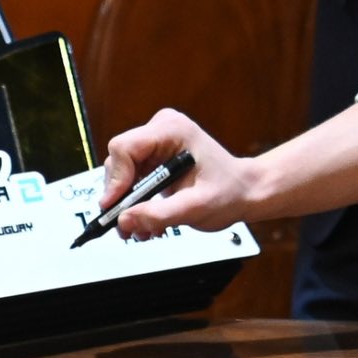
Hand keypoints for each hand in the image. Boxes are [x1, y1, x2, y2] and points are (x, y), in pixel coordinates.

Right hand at [101, 108, 262, 239]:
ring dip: (127, 203)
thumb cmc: (229, 191)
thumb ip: (159, 214)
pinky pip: (130, 179)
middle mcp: (161, 130)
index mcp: (173, 130)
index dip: (116, 179)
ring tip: (140, 227)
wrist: (242, 191)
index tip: (115, 207)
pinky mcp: (153, 157)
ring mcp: (156, 143)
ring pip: (120, 173)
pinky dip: (134, 202)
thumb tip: (124, 220)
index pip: (125, 148)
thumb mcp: (195, 207)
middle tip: (127, 225)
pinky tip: (146, 218)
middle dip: (121, 197)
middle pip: (118, 161)